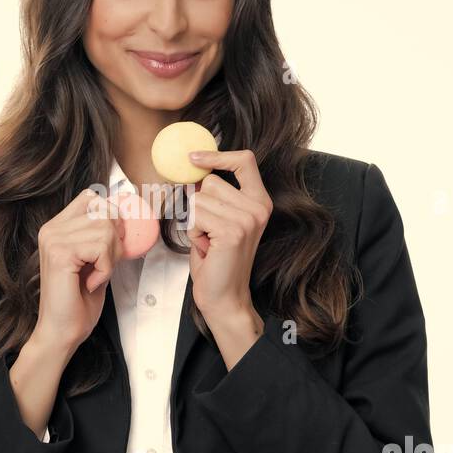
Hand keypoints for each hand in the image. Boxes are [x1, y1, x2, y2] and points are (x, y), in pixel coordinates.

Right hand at [32, 188, 124, 356]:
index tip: (110, 246)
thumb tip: (125, 215)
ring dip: (110, 258)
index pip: (91, 198)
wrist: (62, 332)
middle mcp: (51, 229)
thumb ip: (103, 237)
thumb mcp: (95, 260)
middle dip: (114, 240)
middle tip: (103, 265)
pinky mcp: (60, 254)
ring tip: (96, 276)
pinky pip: (101, 247)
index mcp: (57, 227)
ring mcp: (53, 239)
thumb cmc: (78, 302)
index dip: (111, 218)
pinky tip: (91, 282)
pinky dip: (105, 268)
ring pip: (105, 228)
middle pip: (103, 211)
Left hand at [184, 149, 272, 325]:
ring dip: (195, 221)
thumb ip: (215, 196)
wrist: (224, 297)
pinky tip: (207, 248)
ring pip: (199, 199)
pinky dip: (193, 232)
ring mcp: (248, 218)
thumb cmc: (218, 260)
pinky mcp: (233, 231)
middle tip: (211, 232)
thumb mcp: (220, 220)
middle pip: (211, 182)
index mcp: (259, 201)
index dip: (217, 156)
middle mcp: (258, 207)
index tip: (193, 158)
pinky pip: (195, 216)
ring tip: (210, 241)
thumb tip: (194, 169)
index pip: (245, 160)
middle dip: (200, 205)